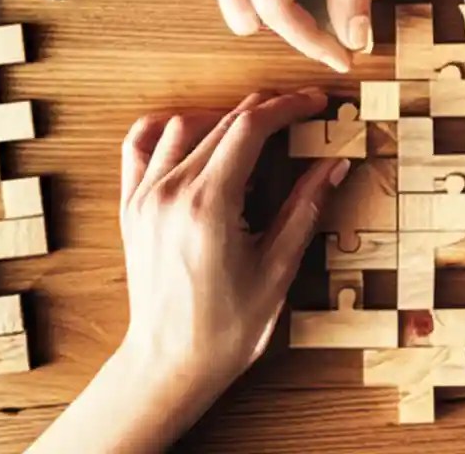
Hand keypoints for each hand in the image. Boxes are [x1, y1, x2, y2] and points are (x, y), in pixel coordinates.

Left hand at [118, 89, 348, 389]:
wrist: (170, 363)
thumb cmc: (225, 328)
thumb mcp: (278, 268)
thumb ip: (305, 208)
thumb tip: (333, 165)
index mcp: (209, 205)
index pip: (251, 127)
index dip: (288, 107)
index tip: (315, 102)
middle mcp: (170, 192)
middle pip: (223, 122)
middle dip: (266, 110)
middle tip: (298, 113)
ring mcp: (145, 197)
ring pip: (183, 127)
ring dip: (223, 119)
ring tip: (255, 132)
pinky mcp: (131, 207)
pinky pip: (140, 146)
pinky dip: (168, 131)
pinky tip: (194, 137)